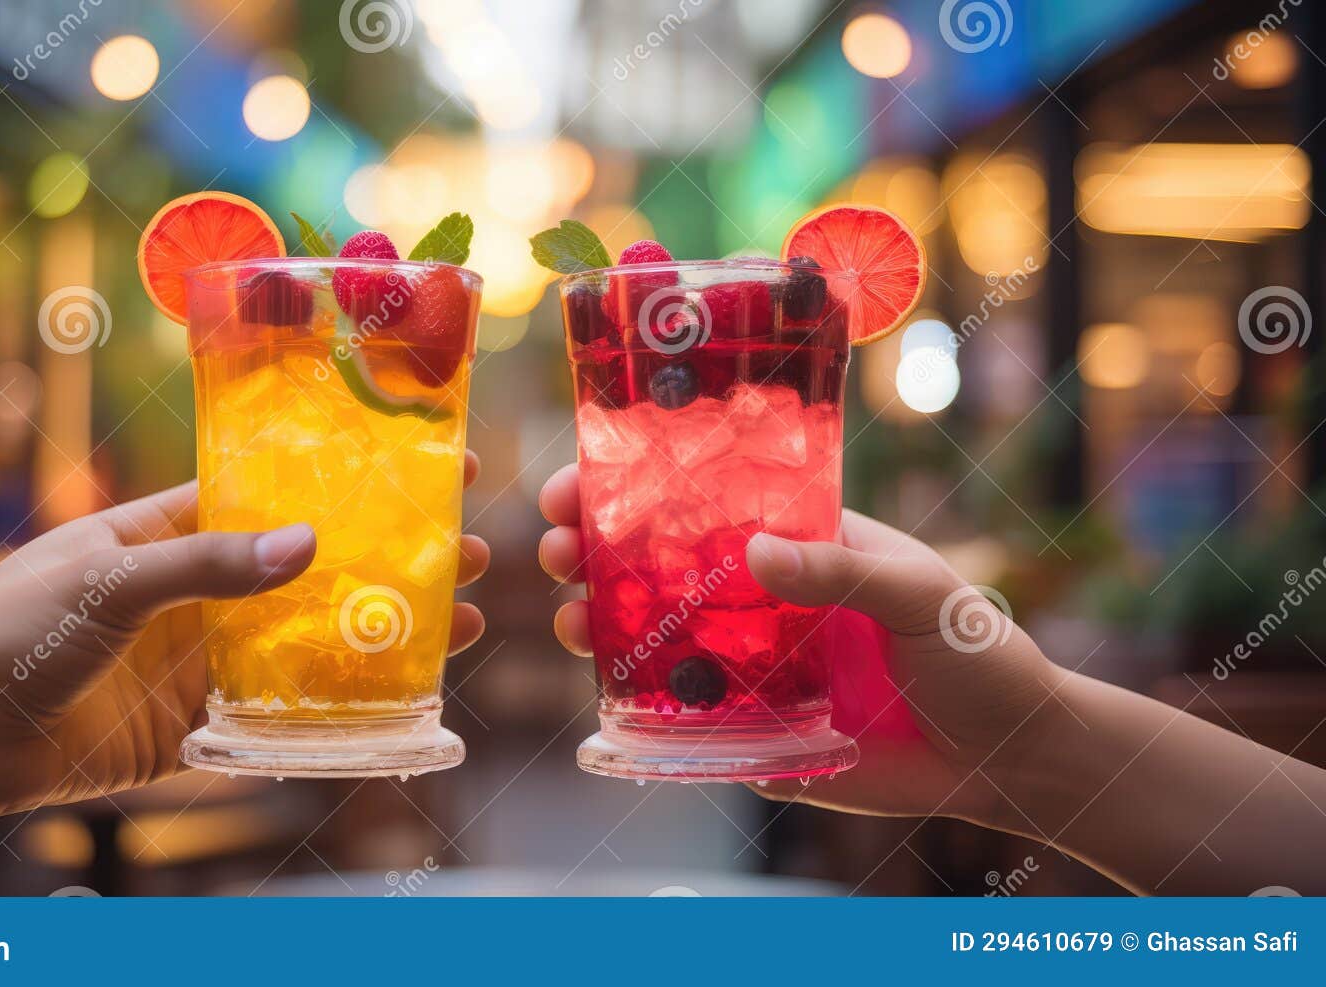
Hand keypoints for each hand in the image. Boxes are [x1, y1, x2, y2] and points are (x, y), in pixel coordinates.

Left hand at [0, 452, 489, 818]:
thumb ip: (206, 566)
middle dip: (392, 560)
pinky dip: (339, 708)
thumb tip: (310, 545)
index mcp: (173, 530)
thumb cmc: (14, 630)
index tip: (425, 466)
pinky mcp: (203, 723)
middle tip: (473, 553)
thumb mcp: (109, 580)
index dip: (350, 480)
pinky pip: (284, 713)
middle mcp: (202, 590)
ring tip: (465, 626)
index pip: (277, 493)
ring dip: (382, 633)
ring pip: (313, 640)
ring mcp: (207, 657)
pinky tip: (399, 703)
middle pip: (315, 569)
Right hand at [537, 462, 1061, 825]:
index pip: (703, 504)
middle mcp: (760, 601)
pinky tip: (606, 699)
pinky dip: (640, 711)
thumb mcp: (919, 593)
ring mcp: (749, 668)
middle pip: (658, 570)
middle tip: (554, 551)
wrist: (1007, 755)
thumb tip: (752, 555)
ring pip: (655, 643)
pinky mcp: (752, 734)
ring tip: (572, 621)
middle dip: (595, 555)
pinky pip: (685, 722)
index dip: (636, 489)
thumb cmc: (977, 651)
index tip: (580, 480)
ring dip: (602, 627)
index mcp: (797, 544)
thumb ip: (842, 571)